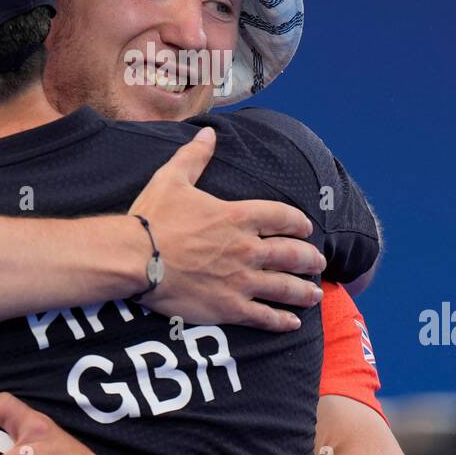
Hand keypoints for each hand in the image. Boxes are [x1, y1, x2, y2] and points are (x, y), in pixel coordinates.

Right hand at [128, 126, 325, 332]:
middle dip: (310, 259)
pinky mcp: (229, 307)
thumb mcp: (173, 178)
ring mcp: (241, 280)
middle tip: (319, 262)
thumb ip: (195, 156)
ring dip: (304, 291)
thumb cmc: (153, 218)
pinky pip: (263, 316)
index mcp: (237, 216)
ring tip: (315, 294)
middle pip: (292, 254)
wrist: (136, 258)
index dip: (299, 222)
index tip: (306, 228)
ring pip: (284, 287)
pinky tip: (292, 322)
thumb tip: (207, 133)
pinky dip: (281, 320)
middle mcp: (247, 249)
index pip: (282, 217)